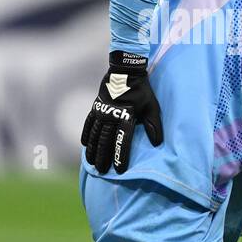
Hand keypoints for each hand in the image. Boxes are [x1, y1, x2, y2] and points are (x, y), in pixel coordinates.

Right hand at [81, 51, 163, 173]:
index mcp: (126, 116)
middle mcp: (112, 115)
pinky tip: (84, 144)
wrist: (125, 70)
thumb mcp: (152, 106)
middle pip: (106, 141)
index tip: (119, 170)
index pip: (122, 140)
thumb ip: (154, 125)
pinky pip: (89, 123)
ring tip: (92, 163)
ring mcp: (102, 111)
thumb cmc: (142, 90)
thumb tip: (157, 143)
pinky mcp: (96, 106)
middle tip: (102, 171)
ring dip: (93, 150)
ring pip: (95, 135)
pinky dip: (86, 134)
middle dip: (103, 157)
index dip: (121, 156)